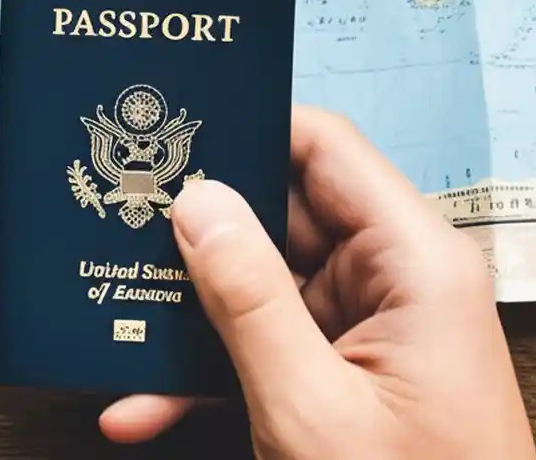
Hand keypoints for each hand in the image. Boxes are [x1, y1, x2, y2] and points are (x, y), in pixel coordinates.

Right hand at [99, 107, 535, 457]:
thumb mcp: (311, 406)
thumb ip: (250, 299)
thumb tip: (200, 205)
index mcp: (414, 264)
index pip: (325, 149)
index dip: (249, 128)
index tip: (172, 131)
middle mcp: (394, 281)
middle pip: (282, 213)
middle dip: (200, 227)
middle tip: (122, 222)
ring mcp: (365, 327)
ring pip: (261, 281)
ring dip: (192, 309)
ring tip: (121, 313)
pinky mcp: (341, 369)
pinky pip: (264, 340)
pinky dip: (207, 364)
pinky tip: (147, 395)